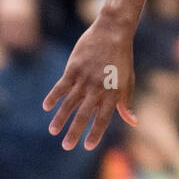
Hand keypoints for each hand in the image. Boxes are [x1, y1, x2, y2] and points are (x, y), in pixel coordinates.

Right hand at [42, 14, 139, 150]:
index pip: (104, 118)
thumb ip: (125, 102)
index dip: (96, 133)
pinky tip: (46, 108)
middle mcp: (99, 88)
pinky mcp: (74, 68)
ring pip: (70, 103)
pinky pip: (61, 87)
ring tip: (53, 131)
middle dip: (75, 132)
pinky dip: (53, 97)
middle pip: (85, 114)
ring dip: (61, 118)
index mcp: (114, 93)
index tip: (88, 146)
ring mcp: (85, 78)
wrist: (113, 32)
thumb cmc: (122, 58)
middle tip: (66, 146)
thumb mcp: (128, 81)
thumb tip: (132, 122)